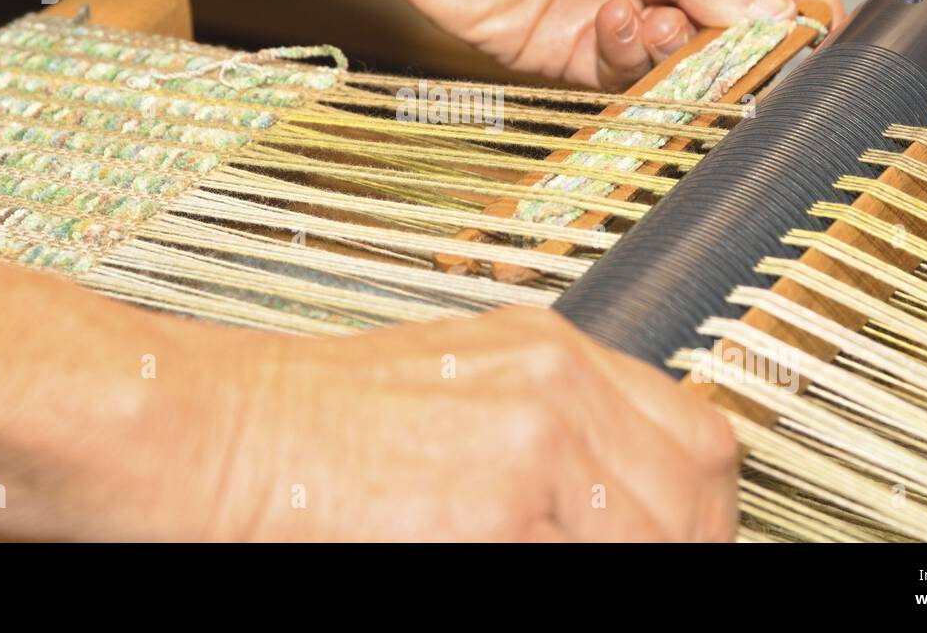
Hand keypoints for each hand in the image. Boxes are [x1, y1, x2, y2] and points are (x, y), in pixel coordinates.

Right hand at [211, 306, 737, 540]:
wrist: (224, 432)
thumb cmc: (317, 418)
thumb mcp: (457, 387)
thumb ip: (552, 428)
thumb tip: (621, 497)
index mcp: (551, 352)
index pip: (698, 437)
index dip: (702, 509)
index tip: (683, 539)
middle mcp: (554, 391)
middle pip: (696, 495)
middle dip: (682, 548)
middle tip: (637, 565)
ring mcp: (529, 456)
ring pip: (655, 543)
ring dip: (624, 565)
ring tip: (552, 558)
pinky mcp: (493, 526)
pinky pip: (582, 572)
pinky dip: (563, 575)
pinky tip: (509, 562)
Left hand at [294, 0, 843, 88]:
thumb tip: (771, 15)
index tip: (814, 27)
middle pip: (732, 16)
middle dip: (741, 37)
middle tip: (744, 50)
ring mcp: (615, 4)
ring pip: (679, 54)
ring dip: (679, 49)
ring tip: (658, 20)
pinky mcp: (569, 46)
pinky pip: (620, 70)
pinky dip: (626, 54)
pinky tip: (610, 19)